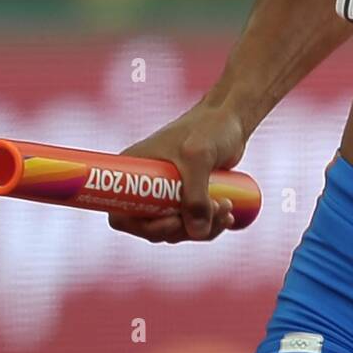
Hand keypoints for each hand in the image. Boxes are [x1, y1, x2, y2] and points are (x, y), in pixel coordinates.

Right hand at [107, 97, 248, 242]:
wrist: (230, 119)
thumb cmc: (209, 128)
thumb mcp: (198, 158)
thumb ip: (196, 195)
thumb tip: (196, 233)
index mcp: (133, 171)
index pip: (121, 215)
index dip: (143, 227)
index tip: (174, 221)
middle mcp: (144, 185)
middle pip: (152, 229)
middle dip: (184, 228)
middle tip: (215, 210)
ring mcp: (165, 194)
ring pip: (175, 230)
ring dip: (202, 228)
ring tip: (227, 206)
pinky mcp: (185, 199)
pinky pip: (190, 226)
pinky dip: (208, 227)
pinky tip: (227, 217)